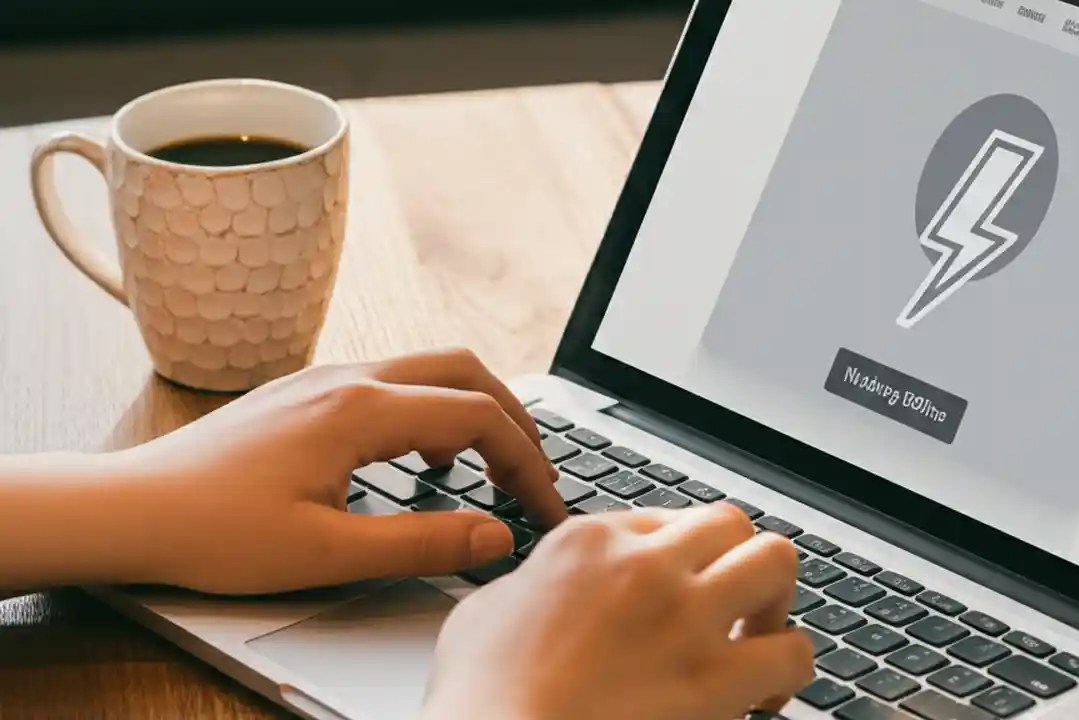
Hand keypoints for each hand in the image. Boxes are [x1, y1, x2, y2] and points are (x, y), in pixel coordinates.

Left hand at [106, 349, 564, 593]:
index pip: (478, 414)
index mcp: (359, 410)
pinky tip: (420, 461)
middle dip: (513, 416)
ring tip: (488, 469)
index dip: (526, 460)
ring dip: (471, 410)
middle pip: (464, 368)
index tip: (544, 504)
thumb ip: (422, 544)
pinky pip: (392, 384)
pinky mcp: (307, 393)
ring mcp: (324, 378)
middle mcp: (348, 378)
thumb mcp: (328, 554)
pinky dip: (429, 413)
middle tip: (533, 471)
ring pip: (427, 370)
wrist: (131, 510)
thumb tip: (495, 535)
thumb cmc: (215, 532)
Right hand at [422, 504, 813, 719]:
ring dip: (774, 599)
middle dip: (736, 560)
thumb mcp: (485, 612)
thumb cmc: (480, 695)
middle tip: (730, 603)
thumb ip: (530, 585)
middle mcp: (645, 565)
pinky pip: (793, 652)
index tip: (678, 584)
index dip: (678, 557)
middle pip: (728, 522)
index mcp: (588, 542)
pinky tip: (766, 692)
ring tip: (760, 635)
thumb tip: (542, 590)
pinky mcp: (715, 680)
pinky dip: (791, 668)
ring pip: (775, 561)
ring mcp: (686, 617)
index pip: (663, 520)